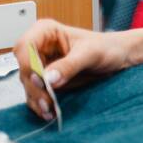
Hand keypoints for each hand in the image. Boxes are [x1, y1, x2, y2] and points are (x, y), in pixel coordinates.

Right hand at [13, 20, 130, 121]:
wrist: (118, 57)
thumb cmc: (107, 47)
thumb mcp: (91, 53)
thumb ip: (69, 65)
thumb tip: (48, 79)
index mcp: (45, 31)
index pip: (25, 47)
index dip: (28, 65)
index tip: (39, 80)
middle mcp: (38, 47)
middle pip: (24, 69)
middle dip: (34, 87)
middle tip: (47, 102)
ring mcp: (40, 64)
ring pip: (29, 84)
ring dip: (37, 99)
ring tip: (49, 111)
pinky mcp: (45, 79)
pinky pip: (36, 93)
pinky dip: (41, 103)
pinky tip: (49, 112)